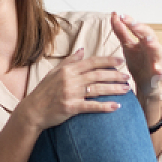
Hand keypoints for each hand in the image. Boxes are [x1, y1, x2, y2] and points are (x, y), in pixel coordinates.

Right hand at [16, 47, 131, 131]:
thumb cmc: (44, 92)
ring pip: (97, 89)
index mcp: (68, 70)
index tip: (121, 60)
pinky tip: (116, 106)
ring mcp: (71, 93)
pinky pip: (91, 106)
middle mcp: (70, 80)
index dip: (108, 60)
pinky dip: (104, 106)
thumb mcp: (54, 72)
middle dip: (115, 75)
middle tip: (128, 76)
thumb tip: (82, 50)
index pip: (92, 62)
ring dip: (114, 89)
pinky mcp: (70, 107)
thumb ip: (69, 61)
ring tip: (126, 89)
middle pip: (98, 75)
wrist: (32, 111)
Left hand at [110, 12, 161, 102]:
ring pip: (157, 51)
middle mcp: (152, 49)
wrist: (144, 83)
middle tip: (133, 25)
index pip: (139, 28)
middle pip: (150, 36)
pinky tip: (159, 71)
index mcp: (144, 41)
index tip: (121, 16)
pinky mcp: (157, 75)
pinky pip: (160, 73)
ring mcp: (156, 61)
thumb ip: (121, 31)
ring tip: (148, 41)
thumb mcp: (127, 46)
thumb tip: (114, 14)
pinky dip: (160, 72)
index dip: (131, 22)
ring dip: (154, 46)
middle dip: (142, 30)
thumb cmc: (138, 62)